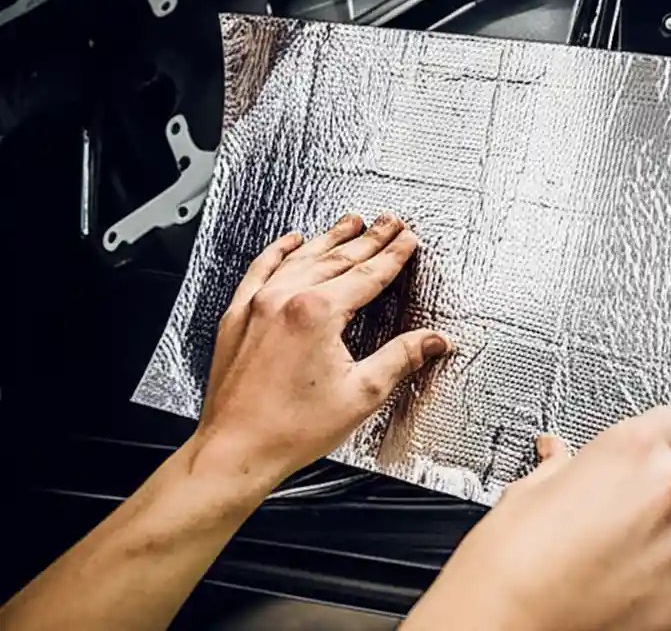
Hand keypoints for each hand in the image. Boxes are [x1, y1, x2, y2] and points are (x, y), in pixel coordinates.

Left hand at [189, 213, 451, 490]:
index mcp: (318, 313)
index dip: (393, 256)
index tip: (408, 240)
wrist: (236, 450)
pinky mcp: (238, 317)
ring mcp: (257, 305)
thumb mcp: (361, 393)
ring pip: (301, 258)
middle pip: (337, 258)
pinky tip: (291, 241)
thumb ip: (401, 358)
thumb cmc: (290, 429)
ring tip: (351, 223)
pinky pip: (260, 270)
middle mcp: (285, 299)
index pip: (367, 275)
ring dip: (330, 238)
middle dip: (369, 239)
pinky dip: (278, 252)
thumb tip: (433, 340)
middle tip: (389, 222)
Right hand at [407, 407, 670, 630]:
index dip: (657, 443)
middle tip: (640, 507)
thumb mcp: (528, 493)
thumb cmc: (510, 563)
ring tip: (636, 554)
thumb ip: (560, 467)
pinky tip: (651, 586)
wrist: (504, 627)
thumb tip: (558, 455)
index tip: (644, 460)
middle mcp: (670, 489)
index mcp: (633, 448)